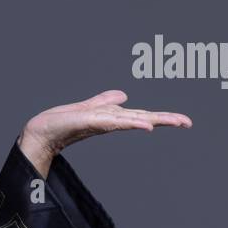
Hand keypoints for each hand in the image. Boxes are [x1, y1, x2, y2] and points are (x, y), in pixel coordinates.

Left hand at [18, 90, 191, 175]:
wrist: (40, 132)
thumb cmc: (61, 123)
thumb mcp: (88, 108)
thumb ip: (105, 101)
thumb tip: (124, 95)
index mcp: (111, 117)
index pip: (141, 115)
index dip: (162, 117)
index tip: (184, 121)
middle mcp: (109, 121)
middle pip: (141, 118)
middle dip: (165, 119)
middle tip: (187, 122)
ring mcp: (100, 123)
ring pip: (130, 120)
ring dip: (151, 121)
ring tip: (172, 122)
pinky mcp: (88, 122)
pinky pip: (112, 121)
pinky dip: (129, 123)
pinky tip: (143, 125)